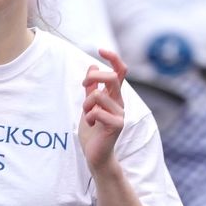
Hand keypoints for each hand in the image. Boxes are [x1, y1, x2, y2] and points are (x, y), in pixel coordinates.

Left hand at [81, 48, 127, 173]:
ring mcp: (120, 113)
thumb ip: (91, 88)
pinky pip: (98, 112)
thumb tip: (93, 66)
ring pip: (99, 96)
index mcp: (114, 96)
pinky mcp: (118, 125)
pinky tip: (90, 124)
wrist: (96, 155)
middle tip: (84, 84)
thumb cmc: (93, 132)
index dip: (113, 58)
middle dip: (93, 77)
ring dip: (87, 104)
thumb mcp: (88, 106)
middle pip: (112, 77)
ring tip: (86, 115)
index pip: (120, 71)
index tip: (100, 49)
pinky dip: (88, 116)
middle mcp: (120, 102)